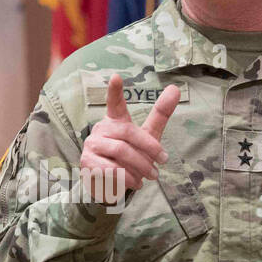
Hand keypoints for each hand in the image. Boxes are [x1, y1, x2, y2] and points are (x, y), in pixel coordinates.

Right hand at [80, 74, 178, 203]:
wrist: (111, 184)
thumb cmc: (131, 156)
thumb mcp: (148, 135)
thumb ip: (160, 114)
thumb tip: (175, 88)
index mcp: (115, 120)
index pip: (114, 103)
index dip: (115, 91)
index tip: (116, 77)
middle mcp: (101, 129)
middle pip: (128, 134)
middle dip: (148, 150)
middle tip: (161, 166)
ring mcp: (92, 145)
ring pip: (120, 152)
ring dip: (139, 167)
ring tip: (149, 177)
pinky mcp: (87, 163)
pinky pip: (110, 169)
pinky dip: (127, 178)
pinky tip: (134, 183)